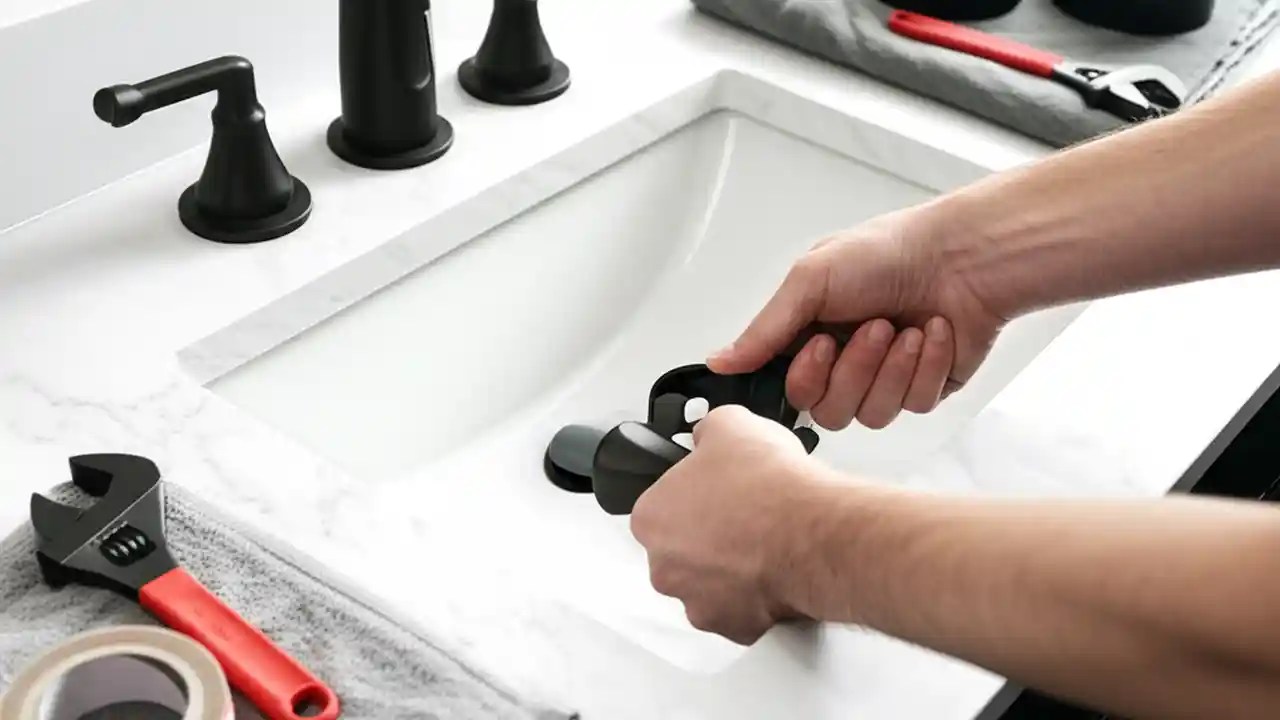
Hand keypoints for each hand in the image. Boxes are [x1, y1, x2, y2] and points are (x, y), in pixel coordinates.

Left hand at [631, 405, 829, 644]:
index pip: (662, 505)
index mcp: (651, 518)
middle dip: (710, 535)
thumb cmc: (771, 487)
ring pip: (709, 583)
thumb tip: (708, 435)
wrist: (813, 532)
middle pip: (682, 549)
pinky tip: (777, 569)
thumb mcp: (730, 423)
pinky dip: (756, 595)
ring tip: (766, 542)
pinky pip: (740, 610)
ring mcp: (697, 600)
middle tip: (746, 516)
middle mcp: (665, 566)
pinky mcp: (733, 626)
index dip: (695, 493)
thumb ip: (707, 432)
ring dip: (731, 567)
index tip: (718, 491)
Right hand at [708, 207, 1006, 429]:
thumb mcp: (812, 279)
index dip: (806, 377)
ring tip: (906, 327)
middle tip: (875, 326)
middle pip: (828, 411)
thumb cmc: (890, 252)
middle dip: (855, 369)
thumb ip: (765, 329)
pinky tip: (934, 333)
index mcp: (810, 334)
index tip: (821, 344)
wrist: (964, 256)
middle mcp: (844, 361)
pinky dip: (926, 366)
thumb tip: (720, 360)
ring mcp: (886, 379)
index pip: (789, 388)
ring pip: (872, 415)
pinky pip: (914, 405)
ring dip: (891, 368)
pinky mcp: (925, 388)